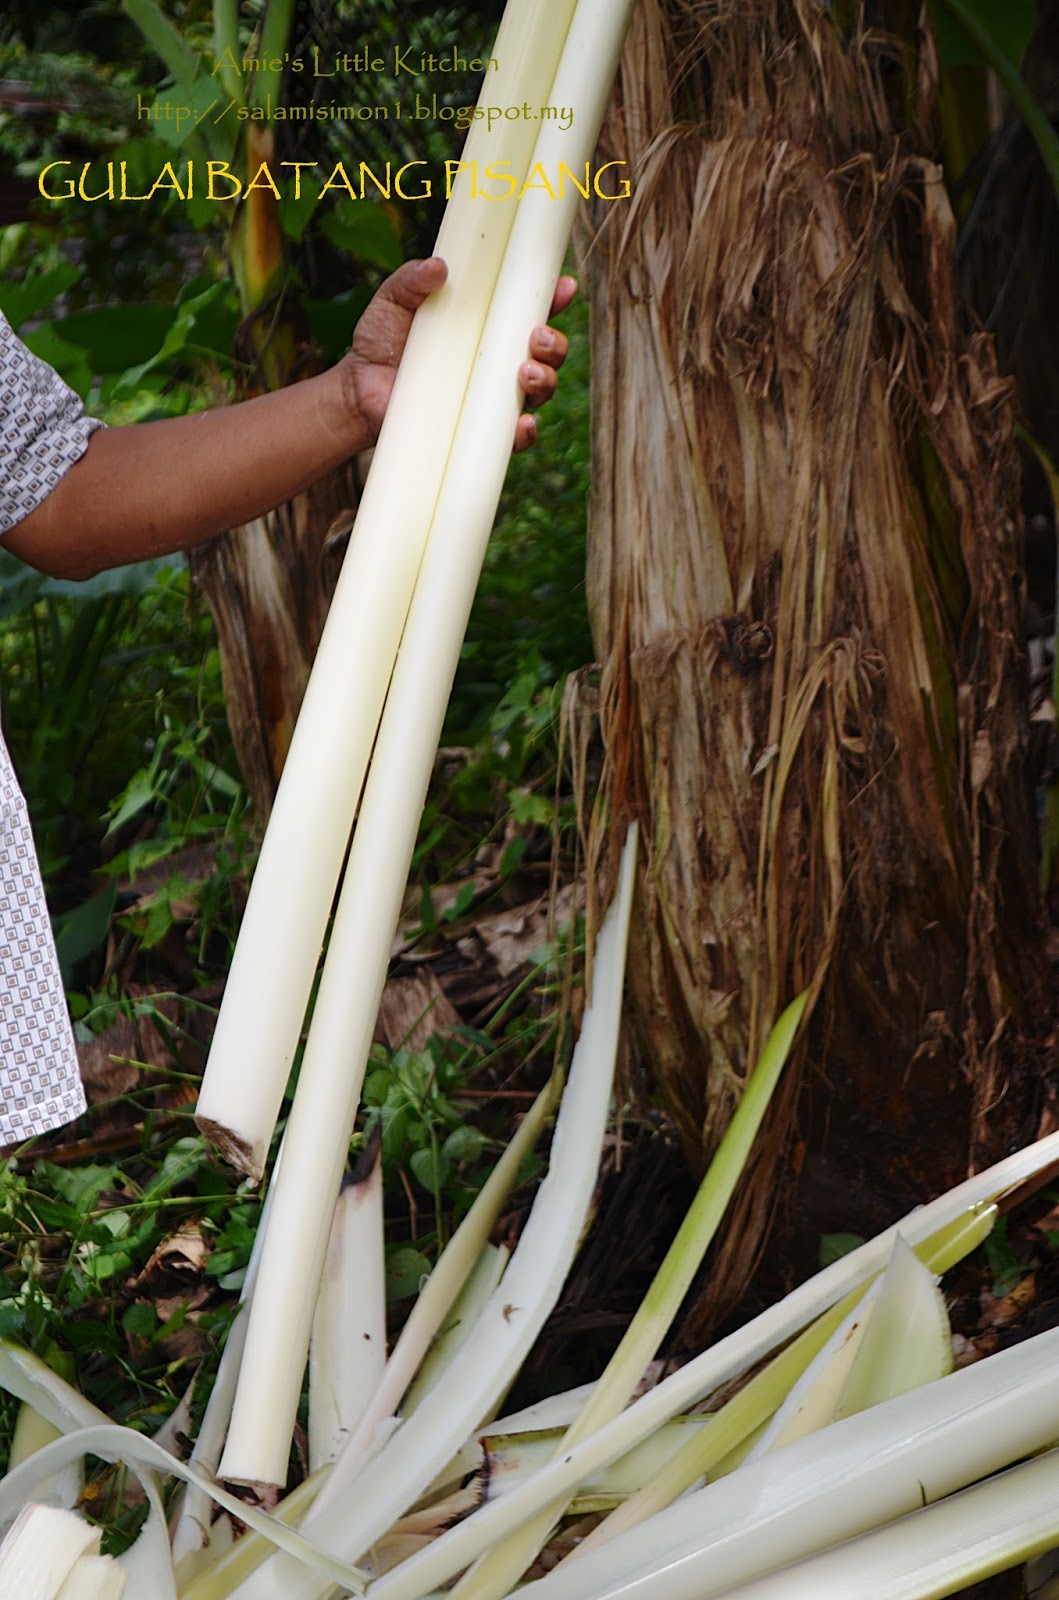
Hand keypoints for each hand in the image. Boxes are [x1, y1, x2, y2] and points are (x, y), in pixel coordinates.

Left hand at [341, 258, 575, 450]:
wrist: (359, 392)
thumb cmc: (381, 342)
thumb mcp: (393, 302)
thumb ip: (411, 280)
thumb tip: (439, 267)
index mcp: (487, 325)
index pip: (530, 310)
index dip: (555, 298)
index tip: (564, 287)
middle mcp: (497, 360)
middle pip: (548, 352)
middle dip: (555, 344)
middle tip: (537, 337)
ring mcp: (491, 397)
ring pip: (540, 390)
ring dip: (545, 380)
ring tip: (525, 371)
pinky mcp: (477, 430)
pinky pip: (512, 436)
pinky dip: (524, 432)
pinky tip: (523, 423)